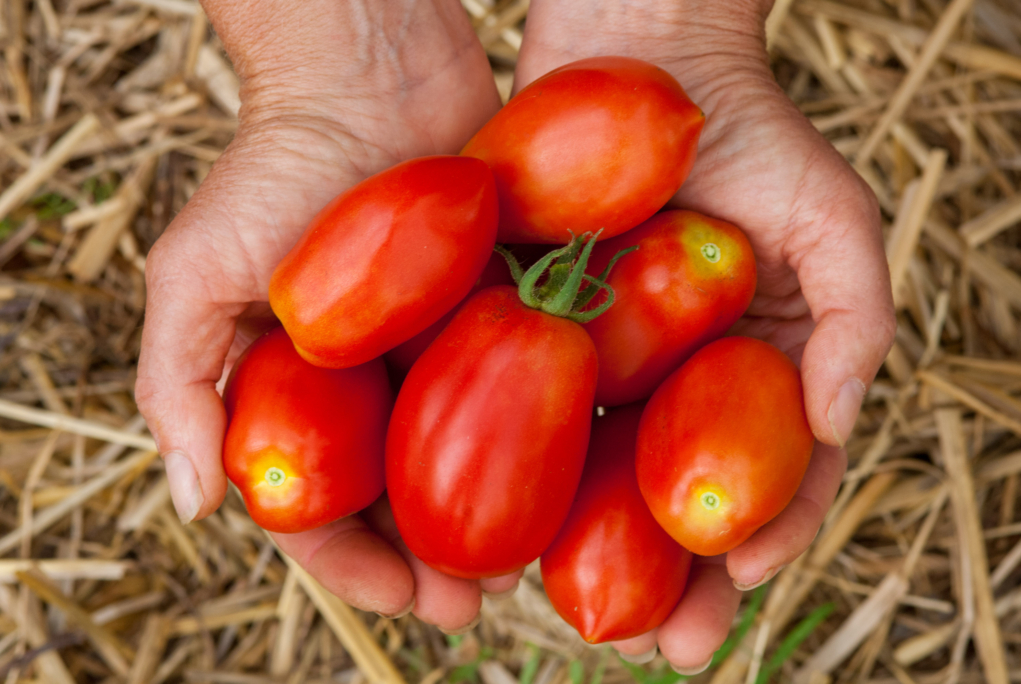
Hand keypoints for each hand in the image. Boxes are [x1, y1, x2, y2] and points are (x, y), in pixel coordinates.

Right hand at [135, 0, 518, 630]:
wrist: (370, 70)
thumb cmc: (275, 165)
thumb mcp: (197, 272)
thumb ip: (178, 386)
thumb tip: (195, 506)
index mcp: (299, 393)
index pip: (320, 509)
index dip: (359, 567)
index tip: (416, 603)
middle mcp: (371, 382)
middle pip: (403, 498)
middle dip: (437, 560)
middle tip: (485, 604)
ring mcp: (438, 347)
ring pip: (468, 457)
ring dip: (497, 514)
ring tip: (535, 561)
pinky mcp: (500, 306)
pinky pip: (524, 385)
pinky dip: (544, 436)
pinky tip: (578, 475)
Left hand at [517, 0, 893, 670]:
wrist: (637, 47)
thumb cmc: (747, 126)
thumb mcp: (833, 216)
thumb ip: (855, 320)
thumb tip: (839, 424)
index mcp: (753, 362)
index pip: (772, 469)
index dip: (769, 531)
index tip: (744, 581)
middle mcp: (677, 372)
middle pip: (680, 493)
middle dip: (683, 576)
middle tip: (671, 645)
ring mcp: (604, 354)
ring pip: (600, 471)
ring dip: (599, 549)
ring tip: (588, 616)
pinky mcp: (533, 324)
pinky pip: (528, 408)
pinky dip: (524, 469)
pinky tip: (512, 525)